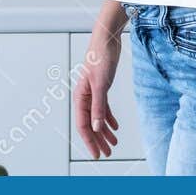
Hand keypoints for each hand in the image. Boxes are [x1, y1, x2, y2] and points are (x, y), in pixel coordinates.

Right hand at [73, 25, 122, 156]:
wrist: (106, 40)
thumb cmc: (100, 58)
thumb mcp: (101, 85)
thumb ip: (98, 107)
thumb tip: (96, 127)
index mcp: (80, 97)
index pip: (83, 125)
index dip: (90, 141)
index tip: (97, 154)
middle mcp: (84, 97)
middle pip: (90, 124)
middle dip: (98, 140)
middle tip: (107, 154)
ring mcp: (92, 93)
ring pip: (97, 118)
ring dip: (104, 131)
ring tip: (113, 144)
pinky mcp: (101, 87)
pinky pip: (103, 108)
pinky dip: (109, 118)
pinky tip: (115, 127)